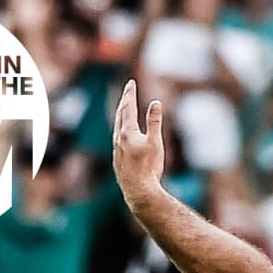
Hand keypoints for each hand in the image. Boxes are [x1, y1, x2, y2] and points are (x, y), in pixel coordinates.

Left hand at [113, 80, 164, 204]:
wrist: (138, 190)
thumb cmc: (148, 167)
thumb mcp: (155, 143)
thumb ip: (154, 122)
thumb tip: (155, 103)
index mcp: (128, 132)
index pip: (128, 107)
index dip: (130, 94)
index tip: (131, 82)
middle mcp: (119, 138)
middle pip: (120, 114)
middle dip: (125, 101)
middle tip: (128, 91)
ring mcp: (117, 148)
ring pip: (117, 126)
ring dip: (121, 114)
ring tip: (124, 108)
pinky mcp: (118, 158)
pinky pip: (117, 137)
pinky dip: (120, 128)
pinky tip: (123, 134)